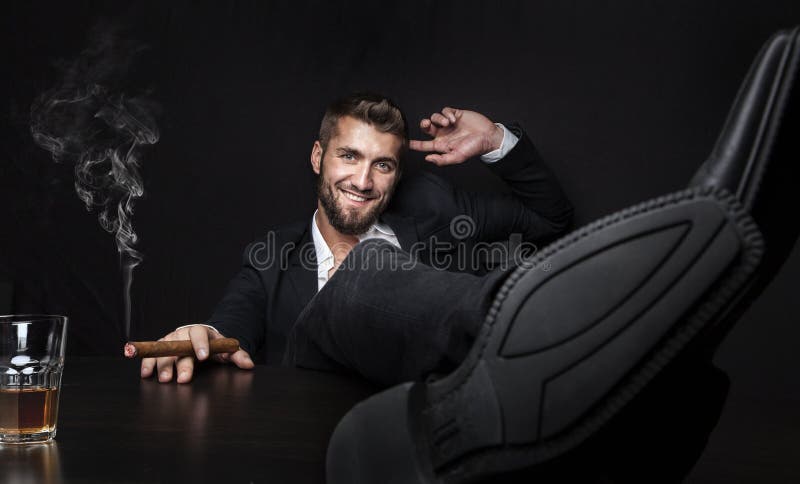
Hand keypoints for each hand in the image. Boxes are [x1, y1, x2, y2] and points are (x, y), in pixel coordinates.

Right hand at [140, 325, 254, 382]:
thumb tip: (249, 364)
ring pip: (164, 350)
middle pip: (180, 346)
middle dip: (181, 363)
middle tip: (183, 379)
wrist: (200, 340)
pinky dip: (148, 363)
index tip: (202, 356)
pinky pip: (152, 354)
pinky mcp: (161, 347)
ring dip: (163, 365)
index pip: (200, 334)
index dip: (200, 344)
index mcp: (201, 332)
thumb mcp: (227, 350)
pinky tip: (147, 373)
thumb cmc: (214, 346)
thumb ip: (238, 355)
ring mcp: (170, 340)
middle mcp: (183, 334)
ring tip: (164, 379)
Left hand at [410, 107, 503, 165]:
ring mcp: (449, 124)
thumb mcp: (458, 157)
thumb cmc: (474, 149)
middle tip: (427, 125)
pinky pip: (445, 111)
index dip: (415, 144)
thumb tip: (428, 159)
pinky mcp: (455, 114)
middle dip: (424, 124)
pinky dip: (447, 114)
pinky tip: (454, 119)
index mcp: (441, 145)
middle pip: (426, 128)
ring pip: (434, 117)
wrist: (488, 137)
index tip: (405, 142)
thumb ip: (442, 160)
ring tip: (448, 123)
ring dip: (438, 119)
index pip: (424, 145)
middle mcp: (443, 134)